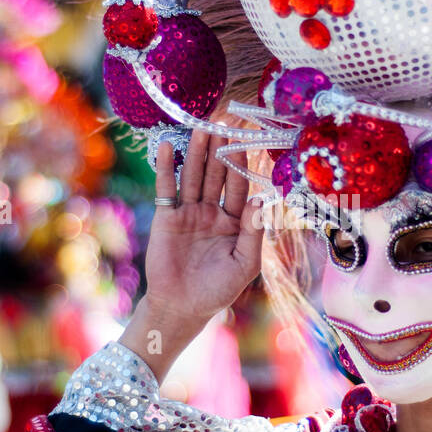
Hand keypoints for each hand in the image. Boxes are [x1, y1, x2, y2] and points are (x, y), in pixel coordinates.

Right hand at [120, 131, 263, 379]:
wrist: (181, 307)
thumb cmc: (217, 290)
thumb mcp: (245, 264)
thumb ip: (254, 232)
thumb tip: (264, 199)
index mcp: (235, 222)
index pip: (240, 187)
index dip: (242, 165)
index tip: (245, 141)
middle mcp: (213, 212)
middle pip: (217, 175)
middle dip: (220, 150)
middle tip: (224, 123)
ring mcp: (189, 213)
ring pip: (194, 176)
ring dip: (197, 152)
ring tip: (201, 127)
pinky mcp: (166, 217)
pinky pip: (167, 189)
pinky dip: (166, 168)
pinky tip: (169, 147)